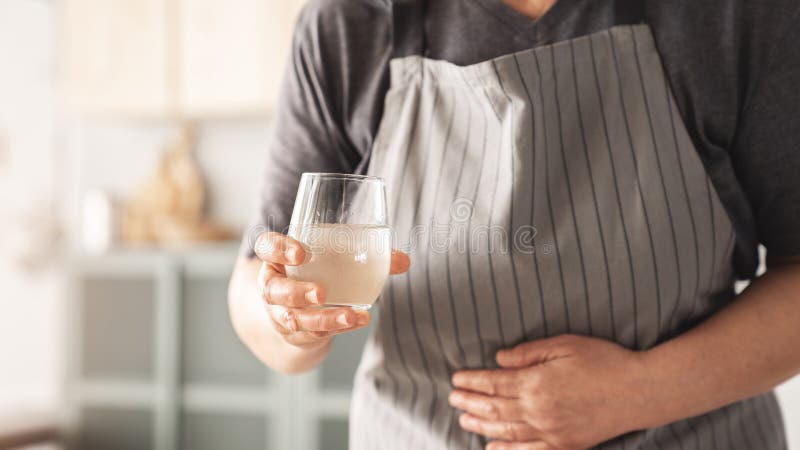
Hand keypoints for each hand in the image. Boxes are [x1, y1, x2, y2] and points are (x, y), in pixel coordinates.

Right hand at [254, 232, 409, 348]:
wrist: (295, 309)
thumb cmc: (314, 274)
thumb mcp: (329, 259)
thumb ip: (366, 255)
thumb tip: (403, 260)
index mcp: (276, 259)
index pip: (266, 247)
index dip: (278, 249)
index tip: (300, 253)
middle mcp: (273, 286)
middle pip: (274, 289)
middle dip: (296, 292)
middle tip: (321, 293)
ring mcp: (280, 313)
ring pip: (293, 318)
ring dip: (323, 318)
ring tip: (350, 317)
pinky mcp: (296, 333)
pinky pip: (313, 333)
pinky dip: (336, 328)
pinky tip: (356, 321)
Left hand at [449, 334, 648, 449]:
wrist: (640, 391)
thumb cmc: (604, 360)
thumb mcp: (565, 345)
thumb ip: (528, 353)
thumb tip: (499, 358)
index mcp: (537, 383)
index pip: (494, 383)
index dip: (472, 381)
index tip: (456, 378)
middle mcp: (539, 410)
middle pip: (494, 409)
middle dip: (470, 403)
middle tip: (452, 399)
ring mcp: (552, 432)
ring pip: (506, 431)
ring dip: (481, 426)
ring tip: (463, 420)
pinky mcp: (566, 445)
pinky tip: (492, 449)